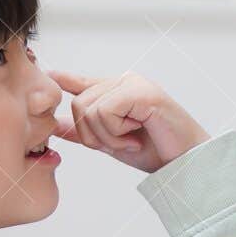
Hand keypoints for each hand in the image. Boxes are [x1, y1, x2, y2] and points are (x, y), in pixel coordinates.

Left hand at [48, 69, 208, 172]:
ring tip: (131, 140)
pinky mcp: (141, 92)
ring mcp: (133, 84)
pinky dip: (116, 132)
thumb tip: (55, 126)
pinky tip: (136, 135)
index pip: (83, 83)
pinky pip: (106, 111)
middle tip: (121, 143)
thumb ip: (84, 131)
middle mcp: (124, 81)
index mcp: (117, 90)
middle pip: (78, 104)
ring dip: (108, 136)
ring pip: (89, 109)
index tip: (51, 74)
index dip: (66, 80)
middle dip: (93, 135)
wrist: (184, 163)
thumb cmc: (154, 150)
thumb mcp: (110, 142)